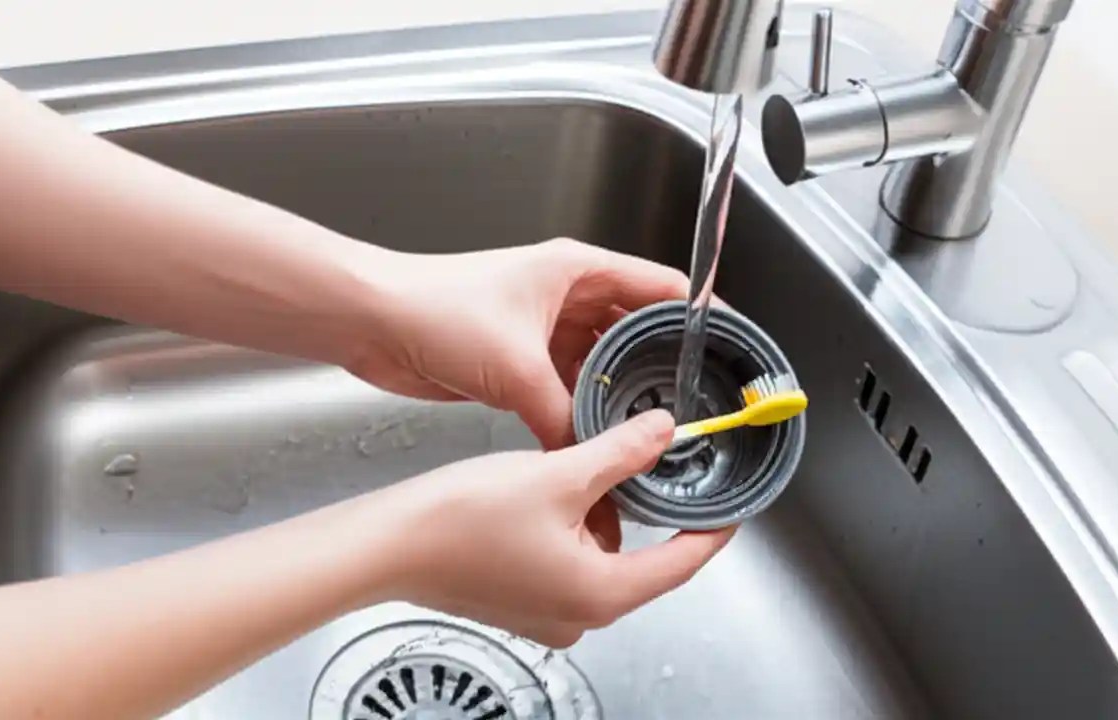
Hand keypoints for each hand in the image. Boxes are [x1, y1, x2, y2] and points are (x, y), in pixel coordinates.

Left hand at [346, 238, 689, 448]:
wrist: (371, 320)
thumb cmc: (435, 308)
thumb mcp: (515, 366)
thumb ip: (561, 414)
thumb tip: (587, 455)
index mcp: (578, 270)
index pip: (659, 284)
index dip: (697, 314)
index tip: (724, 348)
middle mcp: (566, 296)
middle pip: (634, 329)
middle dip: (659, 365)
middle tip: (688, 403)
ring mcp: (542, 330)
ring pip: (599, 364)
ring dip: (616, 392)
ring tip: (646, 428)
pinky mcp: (519, 362)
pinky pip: (566, 388)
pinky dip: (580, 410)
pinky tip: (596, 436)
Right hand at [370, 409, 734, 646]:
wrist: (385, 545)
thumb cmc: (462, 519)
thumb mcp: (558, 473)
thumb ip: (621, 453)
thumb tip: (665, 433)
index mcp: (601, 594)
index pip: (684, 563)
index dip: (713, 528)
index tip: (732, 502)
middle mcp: (579, 617)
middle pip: (642, 559)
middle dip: (650, 510)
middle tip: (660, 463)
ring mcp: (547, 615)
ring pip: (602, 557)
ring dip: (604, 514)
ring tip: (594, 468)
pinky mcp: (521, 602)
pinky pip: (569, 563)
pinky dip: (572, 528)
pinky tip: (553, 492)